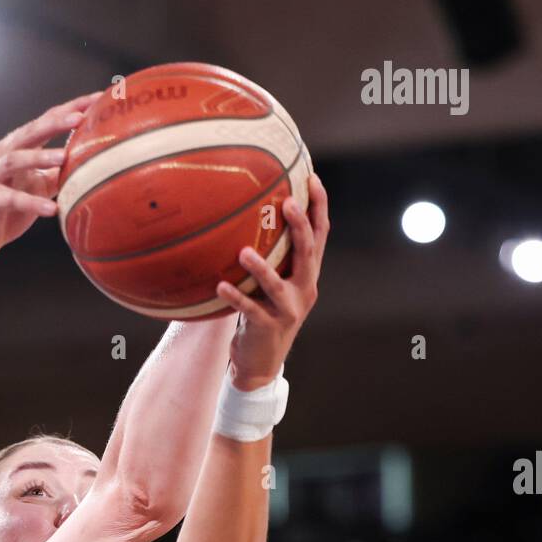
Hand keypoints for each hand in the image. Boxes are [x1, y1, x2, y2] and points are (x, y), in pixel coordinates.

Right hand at [0, 92, 102, 257]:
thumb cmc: (9, 210)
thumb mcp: (38, 186)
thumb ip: (57, 172)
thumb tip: (89, 161)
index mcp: (16, 147)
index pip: (45, 121)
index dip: (69, 109)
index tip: (96, 99)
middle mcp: (2, 155)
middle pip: (29, 132)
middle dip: (55, 123)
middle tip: (79, 117)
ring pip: (15, 159)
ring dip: (39, 156)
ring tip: (63, 157)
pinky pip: (10, 199)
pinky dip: (31, 203)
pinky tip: (51, 210)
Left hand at [216, 172, 329, 388]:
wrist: (260, 363)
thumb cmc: (262, 314)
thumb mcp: (273, 284)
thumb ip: (272, 257)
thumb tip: (250, 215)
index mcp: (307, 275)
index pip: (320, 236)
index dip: (319, 207)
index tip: (312, 178)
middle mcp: (304, 290)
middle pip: (307, 254)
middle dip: (299, 228)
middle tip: (287, 204)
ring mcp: (287, 310)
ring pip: (277, 285)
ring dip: (261, 268)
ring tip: (244, 252)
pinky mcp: (267, 327)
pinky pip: (250, 309)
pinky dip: (236, 297)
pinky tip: (221, 286)